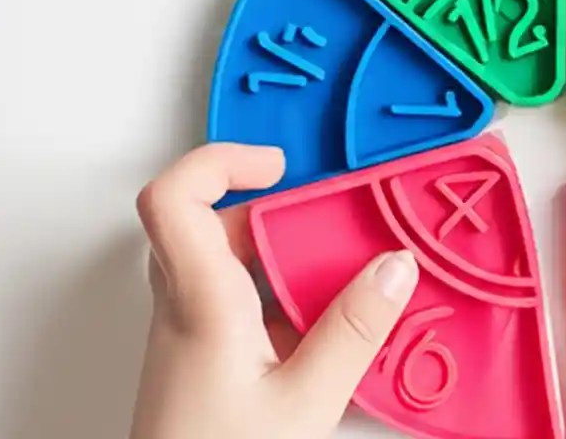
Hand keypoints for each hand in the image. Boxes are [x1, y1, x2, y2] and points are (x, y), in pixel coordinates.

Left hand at [129, 143, 419, 438]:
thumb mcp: (306, 403)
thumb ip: (353, 331)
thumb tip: (392, 269)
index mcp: (199, 305)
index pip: (173, 198)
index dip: (220, 161)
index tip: (280, 166)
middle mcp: (182, 312)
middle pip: (208, 225)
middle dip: (273, 213)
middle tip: (327, 220)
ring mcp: (187, 338)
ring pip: (222, 265)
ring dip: (278, 258)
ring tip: (337, 278)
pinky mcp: (200, 362)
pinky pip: (234, 304)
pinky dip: (278, 299)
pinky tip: (320, 331)